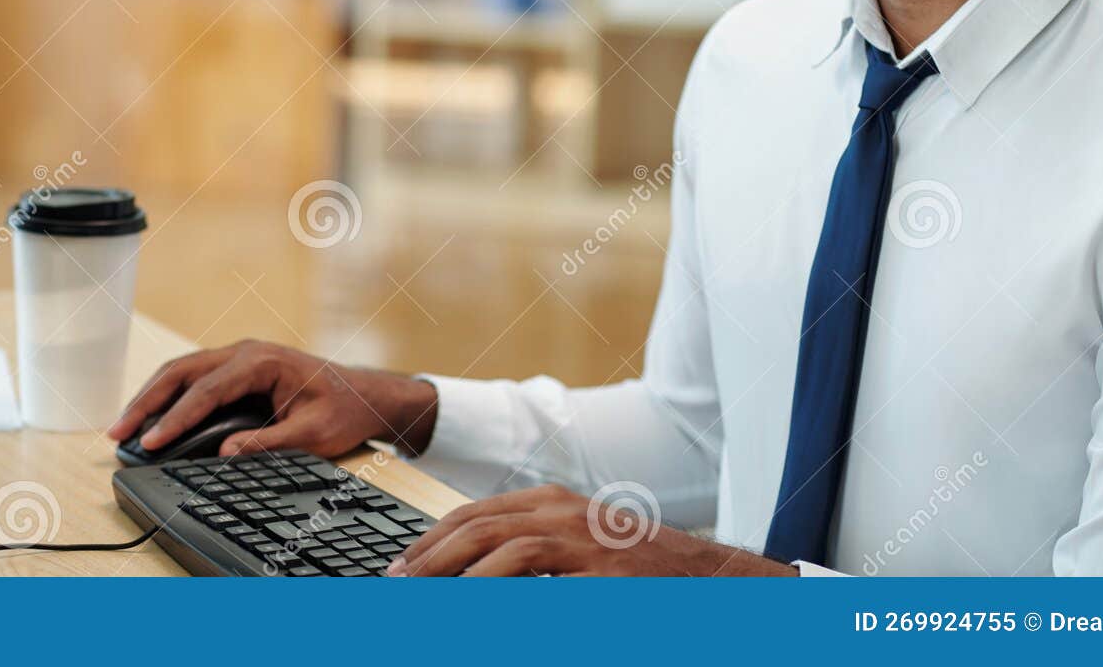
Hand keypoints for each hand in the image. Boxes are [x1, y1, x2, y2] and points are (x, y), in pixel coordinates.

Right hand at [105, 339, 438, 456]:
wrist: (364, 395)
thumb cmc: (343, 410)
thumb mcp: (313, 434)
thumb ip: (270, 443)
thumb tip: (226, 454)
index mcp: (263, 362)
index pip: (207, 390)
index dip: (176, 418)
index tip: (152, 442)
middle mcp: (246, 352)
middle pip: (183, 372)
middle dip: (147, 402)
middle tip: (117, 433)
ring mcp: (239, 358)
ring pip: (182, 372)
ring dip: (150, 398)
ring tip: (122, 428)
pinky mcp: (236, 371)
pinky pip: (193, 379)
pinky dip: (167, 396)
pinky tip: (150, 418)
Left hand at [387, 484, 798, 576]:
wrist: (708, 580)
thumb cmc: (641, 573)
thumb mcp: (580, 555)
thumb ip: (532, 560)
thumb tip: (474, 581)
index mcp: (554, 503)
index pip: (477, 513)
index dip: (433, 538)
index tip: (402, 564)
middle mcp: (562, 510)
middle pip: (477, 523)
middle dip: (428, 553)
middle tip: (395, 583)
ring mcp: (581, 536)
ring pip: (497, 540)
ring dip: (450, 569)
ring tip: (417, 593)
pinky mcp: (597, 567)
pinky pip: (531, 566)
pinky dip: (492, 582)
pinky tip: (467, 599)